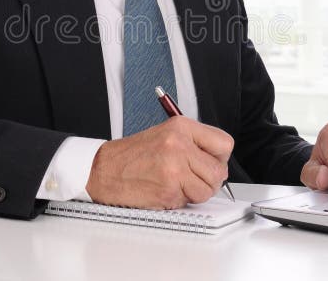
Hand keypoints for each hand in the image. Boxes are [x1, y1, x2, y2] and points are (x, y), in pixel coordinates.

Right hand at [85, 116, 233, 208]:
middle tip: (193, 178)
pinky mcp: (168, 190)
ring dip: (196, 192)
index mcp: (181, 127)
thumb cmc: (132, 154)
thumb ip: (193, 143)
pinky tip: (164, 189)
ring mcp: (174, 168)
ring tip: (178, 184)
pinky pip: (189, 201)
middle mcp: (179, 145)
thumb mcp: (165, 134)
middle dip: (209, 180)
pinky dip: (180, 200)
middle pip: (219, 171)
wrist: (103, 169)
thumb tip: (218, 160)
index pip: (224, 144)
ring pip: (207, 190)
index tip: (211, 162)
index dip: (220, 157)